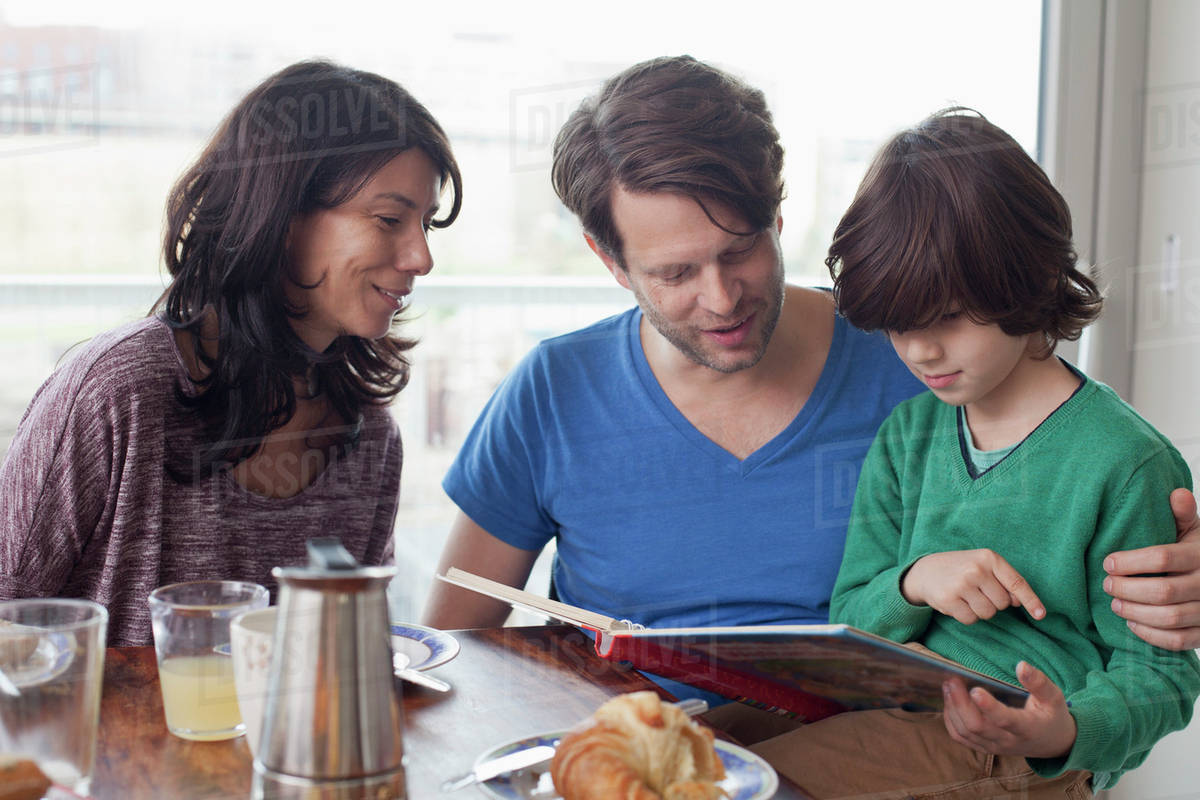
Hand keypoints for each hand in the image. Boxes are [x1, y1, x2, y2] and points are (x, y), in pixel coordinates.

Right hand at [902, 550, 1045, 624]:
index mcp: (989, 558)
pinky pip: (971, 619)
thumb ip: (1004, 581)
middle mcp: (976, 569)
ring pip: (988, 613)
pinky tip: (957, 603)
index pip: (1016, 583)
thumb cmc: (961, 569)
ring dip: (980, 611)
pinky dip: (967, 616)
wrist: (925, 571)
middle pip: (1003, 603)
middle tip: (978, 592)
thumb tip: (1019, 602)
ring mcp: (961, 584)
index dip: (1031, 600)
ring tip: (967, 598)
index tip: (1041, 615)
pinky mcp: (948, 599)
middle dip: (994, 603)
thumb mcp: (983, 566)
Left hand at [942, 661, 1075, 758]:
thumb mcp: (1054, 697)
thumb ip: (1039, 682)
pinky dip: (950, 720)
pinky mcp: (984, 747)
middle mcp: (1008, 741)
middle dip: (960, 703)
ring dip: (952, 708)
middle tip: (952, 680)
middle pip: (977, 726)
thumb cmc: (1051, 715)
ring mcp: (994, 746)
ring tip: (948, 686)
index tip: (975, 690)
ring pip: (965, 732)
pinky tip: (949, 701)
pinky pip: (961, 738)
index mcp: (1027, 728)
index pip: (1005, 720)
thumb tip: (1022, 665)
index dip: (989, 707)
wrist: (1052, 742)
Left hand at [1104, 488, 1199, 649]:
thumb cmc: (1195, 551)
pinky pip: (1178, 641)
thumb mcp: (1192, 530)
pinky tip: (1132, 623)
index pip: (1163, 557)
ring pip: (1169, 617)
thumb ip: (1182, 514)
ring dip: (1135, 611)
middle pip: (1163, 591)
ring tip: (1114, 604)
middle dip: (1127, 588)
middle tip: (1106, 585)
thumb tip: (1177, 494)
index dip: (1130, 562)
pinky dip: (1151, 635)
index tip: (1107, 562)